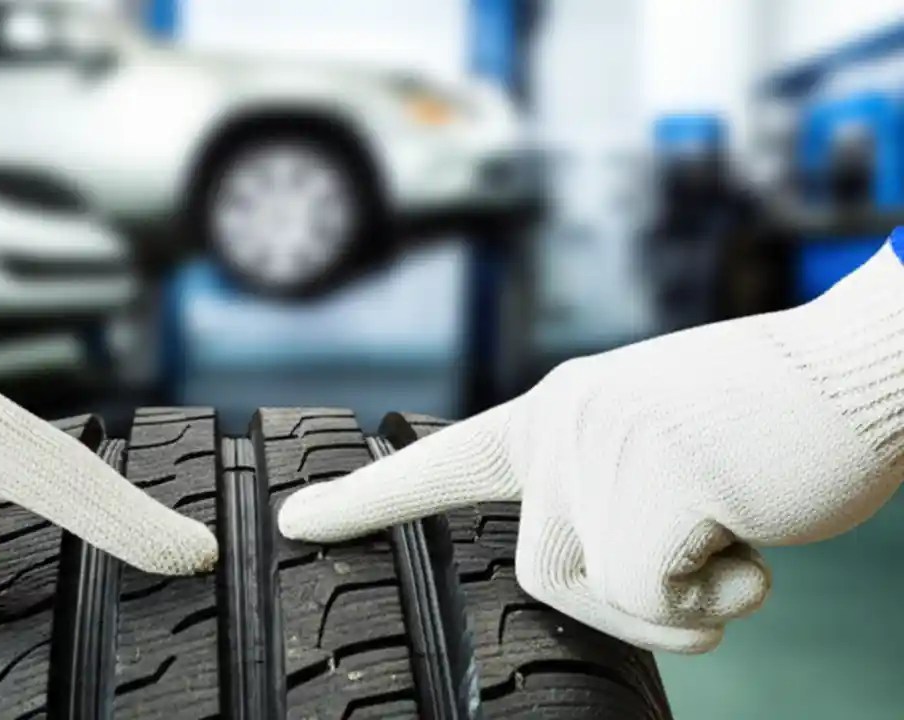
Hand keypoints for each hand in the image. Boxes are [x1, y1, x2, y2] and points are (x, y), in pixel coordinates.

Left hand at [280, 242, 903, 652]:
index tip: (295, 520)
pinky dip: (717, 598)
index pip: (446, 461)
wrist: (867, 370)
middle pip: (542, 570)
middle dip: (626, 601)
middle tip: (705, 572)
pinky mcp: (649, 477)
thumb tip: (602, 570)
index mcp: (562, 414)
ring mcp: (600, 445)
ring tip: (734, 538)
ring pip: (587, 587)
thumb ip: (606, 493)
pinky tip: (754, 537)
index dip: (369, 499)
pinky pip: (653, 594)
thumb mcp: (661, 449)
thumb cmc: (773, 424)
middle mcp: (565, 421)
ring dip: (675, 601)